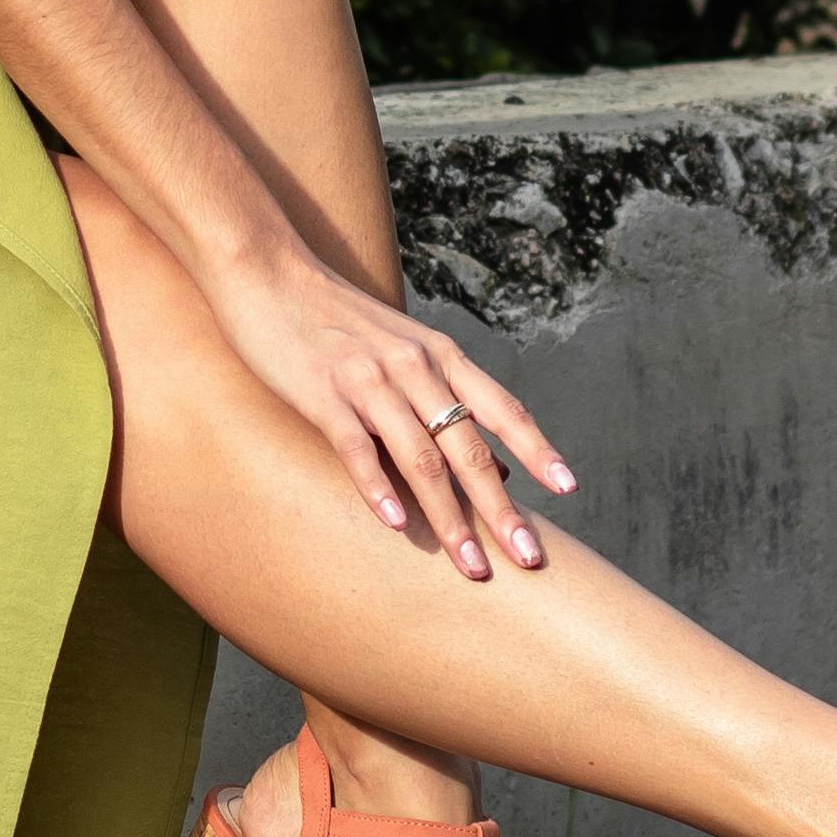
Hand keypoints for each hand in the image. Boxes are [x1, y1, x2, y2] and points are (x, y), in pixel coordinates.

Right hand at [198, 236, 580, 580]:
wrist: (268, 272)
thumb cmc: (338, 320)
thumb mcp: (402, 349)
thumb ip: (444, 399)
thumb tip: (498, 466)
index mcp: (438, 354)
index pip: (501, 407)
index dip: (537, 448)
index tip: (568, 490)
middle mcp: (413, 365)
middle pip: (468, 446)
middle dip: (501, 508)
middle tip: (528, 558)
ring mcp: (368, 378)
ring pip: (421, 456)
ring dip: (449, 516)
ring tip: (471, 565)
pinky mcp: (322, 391)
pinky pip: (356, 447)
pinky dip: (379, 488)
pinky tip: (397, 526)